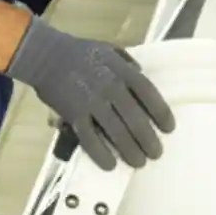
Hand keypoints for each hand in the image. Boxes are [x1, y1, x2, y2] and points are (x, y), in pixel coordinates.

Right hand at [6, 18, 174, 169]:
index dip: (161, 113)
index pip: (148, 93)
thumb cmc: (80, 52)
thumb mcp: (109, 49)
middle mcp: (110, 87)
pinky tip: (110, 165)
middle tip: (156, 153)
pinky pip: (90, 139)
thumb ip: (128, 63)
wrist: (46, 55)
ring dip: (130, 151)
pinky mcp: (74, 115)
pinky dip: (100, 154)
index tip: (169, 128)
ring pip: (116, 132)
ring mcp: (91, 102)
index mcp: (121, 71)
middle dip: (148, 139)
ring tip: (139, 162)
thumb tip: (142, 76)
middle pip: (135, 119)